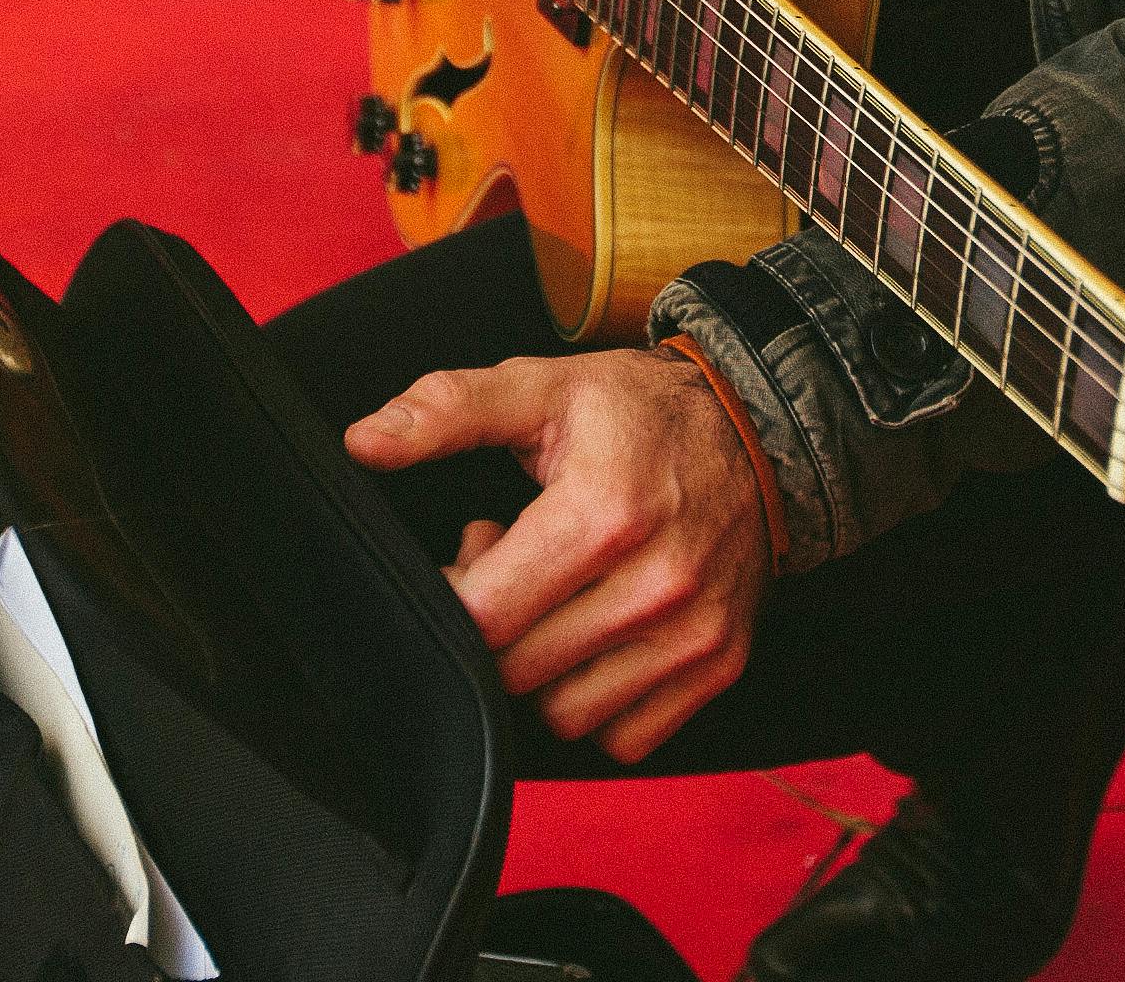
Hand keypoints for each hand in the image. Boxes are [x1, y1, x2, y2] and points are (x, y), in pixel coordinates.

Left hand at [345, 349, 773, 763]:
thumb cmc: (641, 413)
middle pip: (517, 671)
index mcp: (604, 514)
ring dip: (543, 671)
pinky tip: (596, 634)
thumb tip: (364, 442)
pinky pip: (624, 736)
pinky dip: (598, 701)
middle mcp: (656, 585)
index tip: (466, 555)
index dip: (453, 594)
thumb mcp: (542, 388)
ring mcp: (693, 634)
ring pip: (565, 715)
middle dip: (495, 629)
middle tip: (512, 565)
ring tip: (556, 598)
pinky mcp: (719, 665)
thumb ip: (447, 410)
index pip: (485, 616)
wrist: (760, 429)